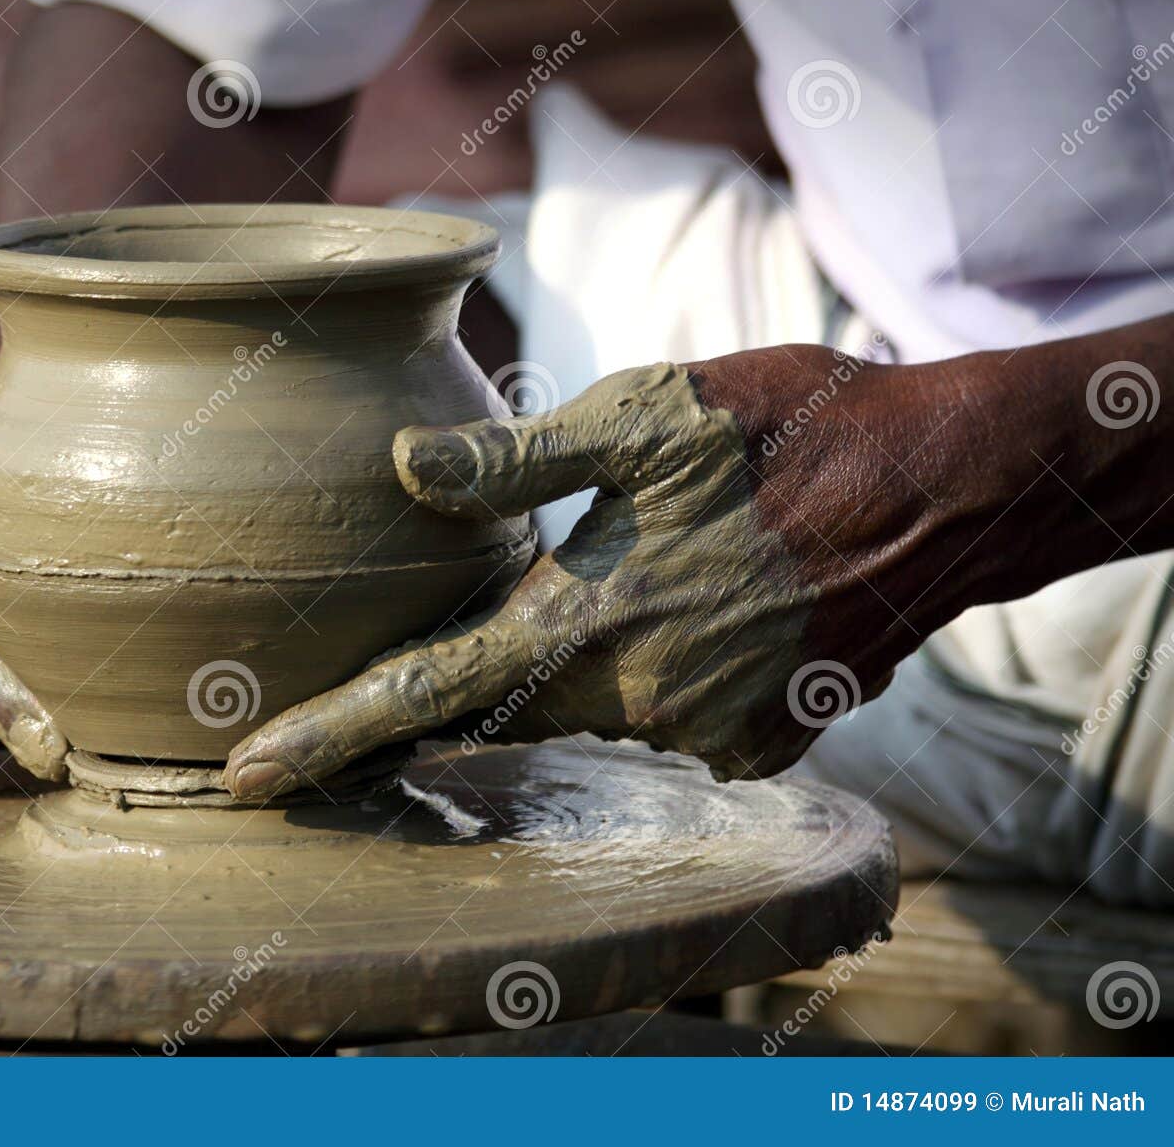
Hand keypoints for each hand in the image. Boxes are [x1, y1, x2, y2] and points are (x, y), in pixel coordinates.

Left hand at [222, 352, 917, 801]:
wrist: (944, 490)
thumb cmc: (789, 432)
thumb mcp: (645, 412)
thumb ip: (514, 457)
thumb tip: (398, 468)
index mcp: (582, 618)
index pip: (420, 695)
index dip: (325, 737)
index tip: (246, 778)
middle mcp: (633, 699)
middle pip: (504, 705)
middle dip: (473, 676)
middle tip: (495, 621)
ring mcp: (704, 734)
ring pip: (595, 704)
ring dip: (593, 651)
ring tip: (665, 565)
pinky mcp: (763, 745)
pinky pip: (675, 717)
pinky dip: (669, 669)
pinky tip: (717, 603)